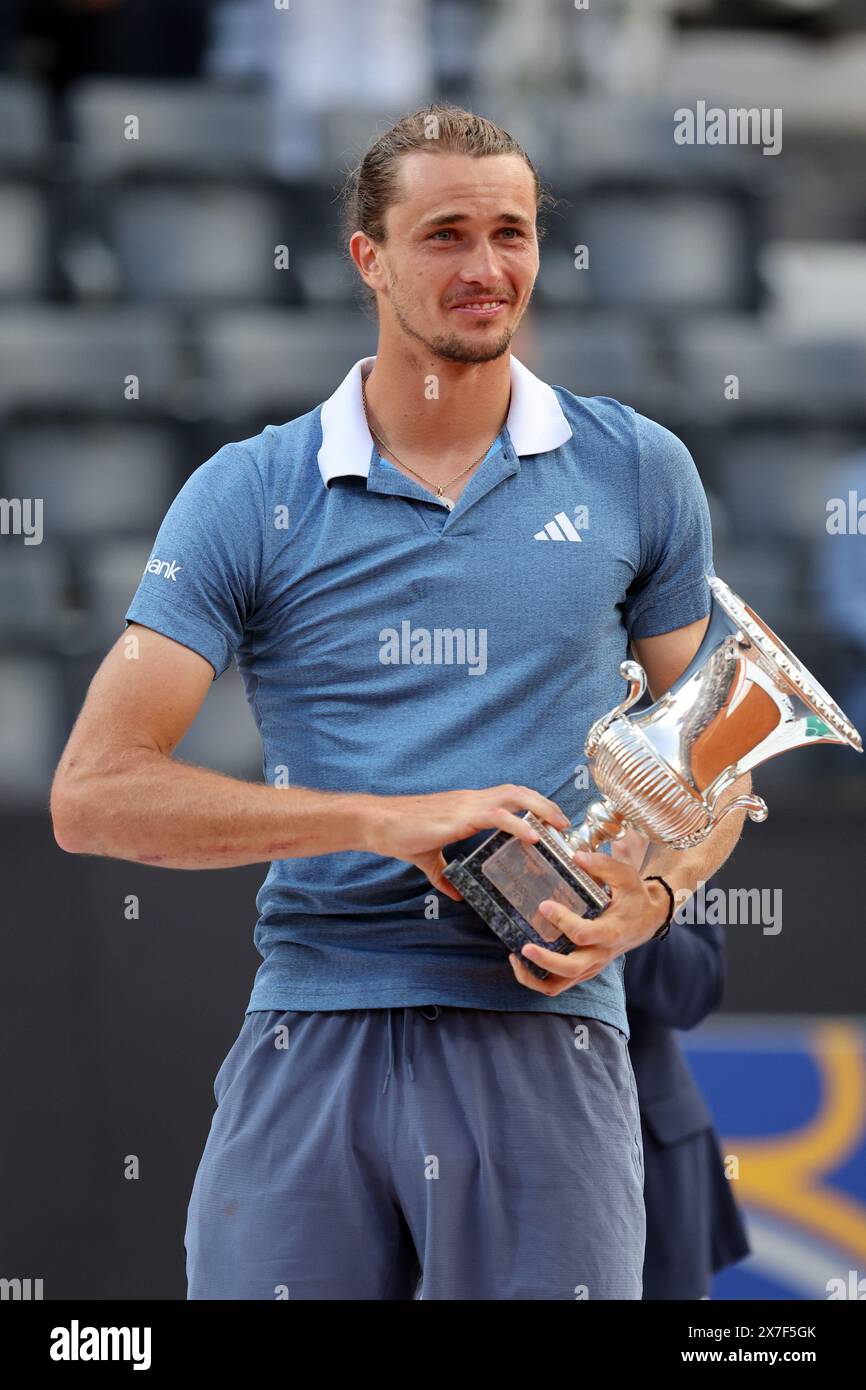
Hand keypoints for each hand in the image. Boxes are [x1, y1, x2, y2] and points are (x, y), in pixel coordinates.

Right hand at [363, 784, 571, 900]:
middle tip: (565, 823)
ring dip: (541, 808)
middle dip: (545, 804)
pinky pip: (498, 815)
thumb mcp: (427, 858)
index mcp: (468, 806)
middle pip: (519, 791)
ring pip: (514, 796)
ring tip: (559, 826)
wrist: (378, 823)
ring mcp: (467, 805)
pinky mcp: (461, 816)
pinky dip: (520, 824)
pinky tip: (534, 836)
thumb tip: (455, 894)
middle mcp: (472, 799)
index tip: (550, 821)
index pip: (508, 797)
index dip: (531, 805)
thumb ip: (443, 874)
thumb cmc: (400, 835)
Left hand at [508, 848, 669, 995]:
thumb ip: (603, 865)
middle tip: (524, 947)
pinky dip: (537, 979)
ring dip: (535, 976)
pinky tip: (522, 962)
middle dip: (545, 960)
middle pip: (571, 969)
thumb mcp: (627, 877)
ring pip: (561, 984)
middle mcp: (601, 954)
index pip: (585, 934)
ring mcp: (592, 966)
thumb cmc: (635, 897)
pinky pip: (558, 985)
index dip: (562, 921)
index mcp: (612, 931)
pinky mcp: (584, 970)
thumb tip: (576, 857)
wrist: (647, 921)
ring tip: (516, 958)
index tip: (544, 905)